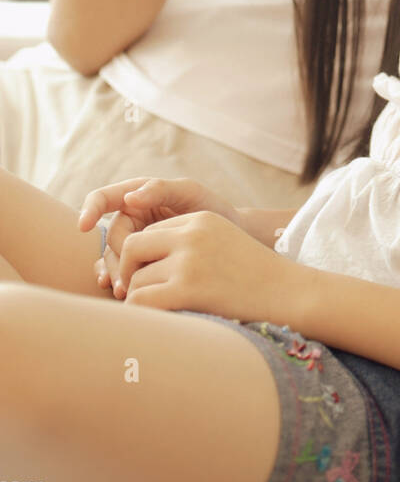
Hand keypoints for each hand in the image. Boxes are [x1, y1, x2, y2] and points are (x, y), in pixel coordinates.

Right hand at [78, 176, 241, 297]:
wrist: (232, 238)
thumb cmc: (212, 210)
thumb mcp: (191, 194)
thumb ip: (161, 190)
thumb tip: (130, 198)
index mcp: (138, 195)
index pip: (103, 198)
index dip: (90, 209)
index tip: (84, 226)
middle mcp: (131, 217)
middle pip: (110, 236)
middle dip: (116, 254)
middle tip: (125, 275)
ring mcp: (134, 241)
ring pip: (111, 257)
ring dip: (114, 272)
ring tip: (124, 289)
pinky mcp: (139, 262)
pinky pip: (118, 271)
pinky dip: (116, 280)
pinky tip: (119, 291)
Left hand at [111, 210, 294, 319]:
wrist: (289, 295)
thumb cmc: (256, 277)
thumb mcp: (223, 243)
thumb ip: (188, 243)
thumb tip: (143, 263)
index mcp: (200, 219)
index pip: (149, 233)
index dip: (143, 259)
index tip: (148, 279)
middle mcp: (191, 234)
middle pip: (132, 247)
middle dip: (129, 273)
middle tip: (138, 295)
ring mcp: (189, 260)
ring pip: (135, 279)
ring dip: (139, 299)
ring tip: (158, 313)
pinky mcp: (188, 289)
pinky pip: (140, 301)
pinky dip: (140, 314)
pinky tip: (157, 322)